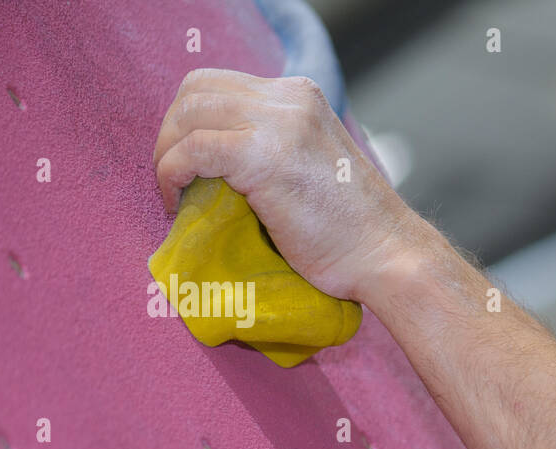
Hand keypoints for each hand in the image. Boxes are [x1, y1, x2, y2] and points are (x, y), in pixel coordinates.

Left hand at [152, 68, 429, 304]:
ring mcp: (277, 123)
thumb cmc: (353, 232)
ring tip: (174, 192)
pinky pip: (191, 150)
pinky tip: (177, 200)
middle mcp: (289, 97)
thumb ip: (272, 146)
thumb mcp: (311, 165)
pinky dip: (171, 173)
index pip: (220, 85)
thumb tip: (211, 157)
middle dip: (172, 133)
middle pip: (196, 91)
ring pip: (188, 115)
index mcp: (301, 95)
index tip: (188, 163)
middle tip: (174, 178)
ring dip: (167, 154)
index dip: (191, 121)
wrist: (388, 256)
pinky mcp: (262, 156)